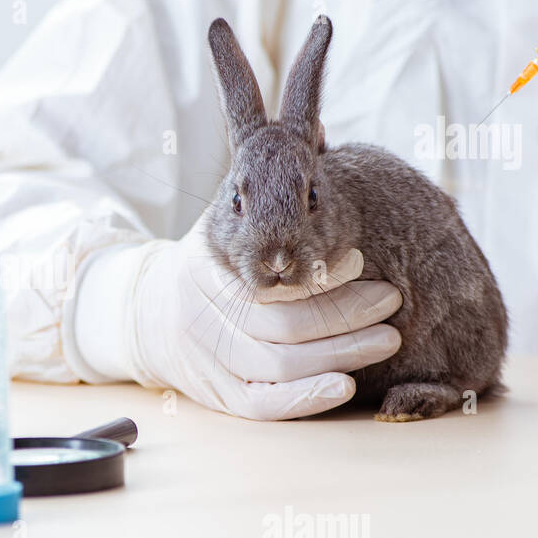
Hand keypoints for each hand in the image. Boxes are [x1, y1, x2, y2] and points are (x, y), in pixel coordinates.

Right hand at [119, 221, 401, 420]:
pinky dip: (304, 400)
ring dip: (341, 354)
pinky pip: (262, 405)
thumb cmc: (207, 262)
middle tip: (391, 300)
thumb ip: (267, 195)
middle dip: (346, 315)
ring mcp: (209, 361)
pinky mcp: (220, 396)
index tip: (363, 261)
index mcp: (206, 270)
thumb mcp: (222, 221)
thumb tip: (321, 131)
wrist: (146, 314)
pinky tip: (344, 386)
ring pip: (280, 368)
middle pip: (283, 327)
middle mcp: (202, 318)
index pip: (271, 279)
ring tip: (387, 338)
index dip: (321, 276)